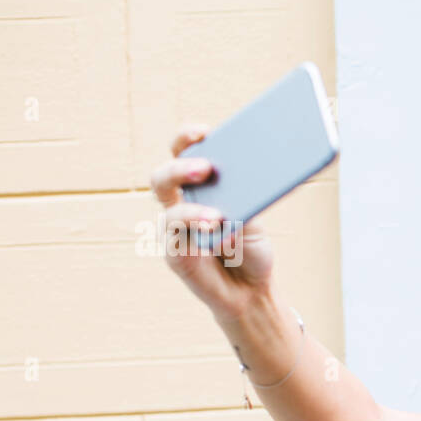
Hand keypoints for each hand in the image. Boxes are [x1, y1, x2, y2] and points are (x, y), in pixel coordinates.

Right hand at [150, 123, 276, 323]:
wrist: (251, 290)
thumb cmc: (251, 249)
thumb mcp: (254, 217)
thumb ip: (244, 196)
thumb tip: (250, 173)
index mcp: (199, 186)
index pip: (184, 152)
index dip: (187, 138)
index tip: (205, 131)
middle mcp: (180, 202)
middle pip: (166, 173)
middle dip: (181, 165)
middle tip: (207, 168)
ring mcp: (175, 227)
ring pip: (167, 204)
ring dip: (190, 205)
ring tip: (217, 213)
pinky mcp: (175, 253)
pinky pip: (176, 236)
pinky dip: (195, 227)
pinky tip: (215, 227)